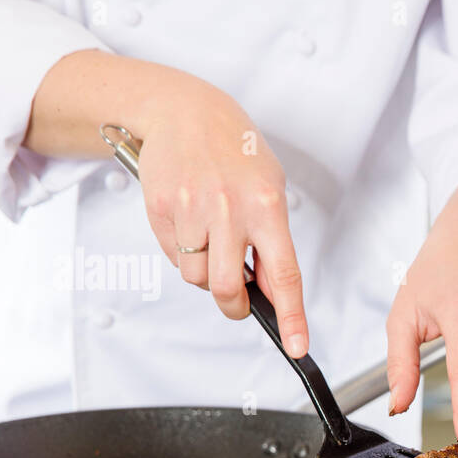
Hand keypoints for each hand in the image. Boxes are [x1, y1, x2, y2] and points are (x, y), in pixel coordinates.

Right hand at [138, 84, 306, 356]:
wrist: (185, 110)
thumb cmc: (236, 153)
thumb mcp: (270, 191)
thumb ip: (273, 244)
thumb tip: (271, 295)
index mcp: (267, 206)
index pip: (283, 275)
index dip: (292, 317)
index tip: (297, 347)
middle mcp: (229, 209)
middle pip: (227, 288)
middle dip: (234, 306)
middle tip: (239, 303)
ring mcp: (191, 209)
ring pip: (196, 276)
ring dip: (206, 275)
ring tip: (213, 243)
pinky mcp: (160, 208)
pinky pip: (173, 256)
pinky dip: (185, 253)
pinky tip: (191, 224)